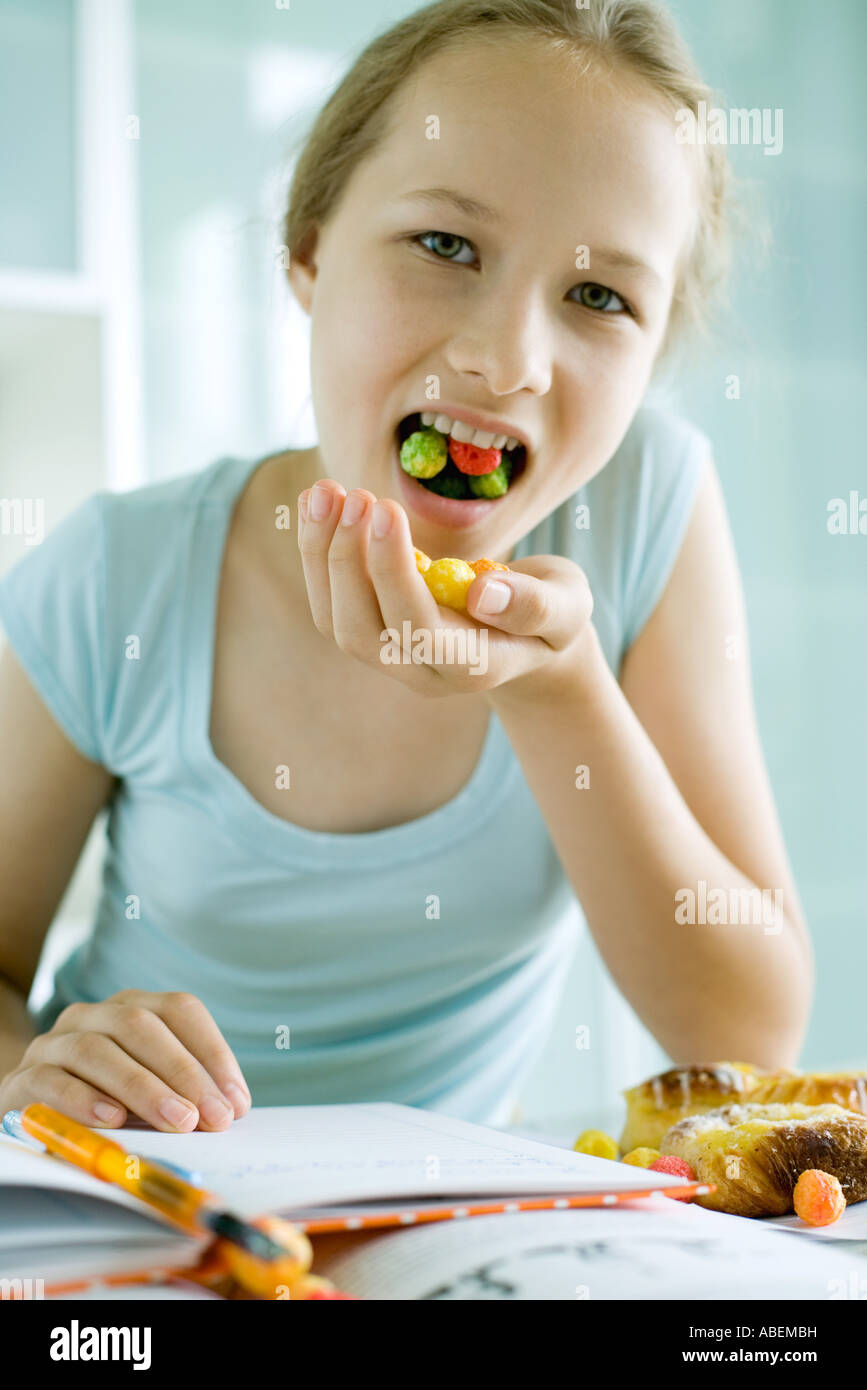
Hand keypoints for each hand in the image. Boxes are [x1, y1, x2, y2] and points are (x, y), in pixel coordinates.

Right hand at [0, 990, 251, 1130]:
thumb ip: (184, 1092)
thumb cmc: (105, 1103)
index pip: (179, 1010)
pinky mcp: (23, 1078)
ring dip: (143, 1087)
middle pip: (140, 1026)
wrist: (32, 1115)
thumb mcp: (149, 1093)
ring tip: (177, 1121)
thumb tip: (230, 1108)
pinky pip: (52, 1080)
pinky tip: (115, 1120)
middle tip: (212, 1117)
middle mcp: (92, 1016)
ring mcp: (53, 1044)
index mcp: (131, 1008)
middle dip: (183, 1072)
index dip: (212, 1051)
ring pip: (97, 1049)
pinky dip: (85, 1100)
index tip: (236, 1100)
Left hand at [296, 479, 593, 695]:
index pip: (416, 628)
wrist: (529, 635)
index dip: (393, 572)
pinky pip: (330, 601)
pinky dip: (318, 551)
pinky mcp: (371, 632)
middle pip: (360, 631)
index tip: (387, 509)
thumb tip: (483, 592)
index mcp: (471, 667)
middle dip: (347, 560)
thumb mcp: (566, 606)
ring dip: (321, 553)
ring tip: (326, 489)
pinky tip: (320, 502)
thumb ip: (534, 605)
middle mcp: (422, 672)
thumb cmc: (552, 613)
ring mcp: (391, 658)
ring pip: (334, 619)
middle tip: (354, 494)